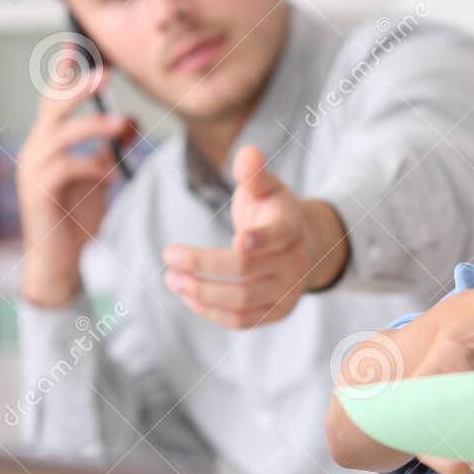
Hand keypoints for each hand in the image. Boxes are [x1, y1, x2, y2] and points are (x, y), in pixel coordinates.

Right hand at [17, 52, 135, 307]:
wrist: (60, 261)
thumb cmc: (76, 216)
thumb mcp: (102, 176)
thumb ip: (112, 148)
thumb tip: (133, 121)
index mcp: (47, 143)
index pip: (53, 100)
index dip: (63, 74)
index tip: (76, 47)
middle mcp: (35, 151)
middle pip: (52, 108)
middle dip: (77, 87)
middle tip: (105, 74)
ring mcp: (32, 171)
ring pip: (60, 135)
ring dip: (94, 126)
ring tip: (124, 124)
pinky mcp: (38, 193)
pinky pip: (65, 168)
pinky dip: (91, 166)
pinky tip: (108, 175)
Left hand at [163, 145, 346, 328]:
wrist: (304, 246)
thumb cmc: (274, 212)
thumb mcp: (267, 188)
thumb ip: (254, 173)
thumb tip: (248, 152)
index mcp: (292, 230)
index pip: (278, 237)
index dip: (260, 240)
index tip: (237, 239)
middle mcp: (294, 265)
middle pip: (247, 272)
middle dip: (203, 265)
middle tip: (168, 256)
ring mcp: (287, 293)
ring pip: (241, 301)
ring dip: (201, 292)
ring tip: (171, 279)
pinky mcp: (276, 313)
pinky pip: (241, 321)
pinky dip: (211, 311)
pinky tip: (188, 296)